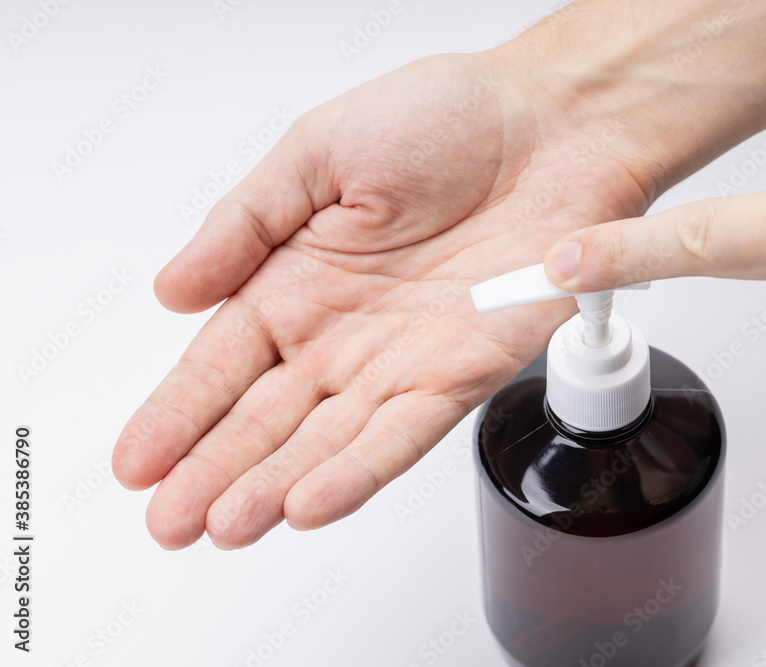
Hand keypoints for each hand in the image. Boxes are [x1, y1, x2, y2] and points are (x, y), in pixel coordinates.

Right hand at [112, 53, 651, 548]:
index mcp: (299, 280)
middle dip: (213, 471)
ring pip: (328, 440)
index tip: (136, 462)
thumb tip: (173, 291)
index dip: (178, 414)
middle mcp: (345, 333)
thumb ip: (245, 225)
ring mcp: (403, 359)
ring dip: (275, 485)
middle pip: (267, 418)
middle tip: (169, 521)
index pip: (223, 364)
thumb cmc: (446, 117)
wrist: (553, 122)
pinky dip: (359, 471)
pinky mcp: (466, 372)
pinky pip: (405, 433)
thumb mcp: (317, 151)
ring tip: (225, 524)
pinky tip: (309, 503)